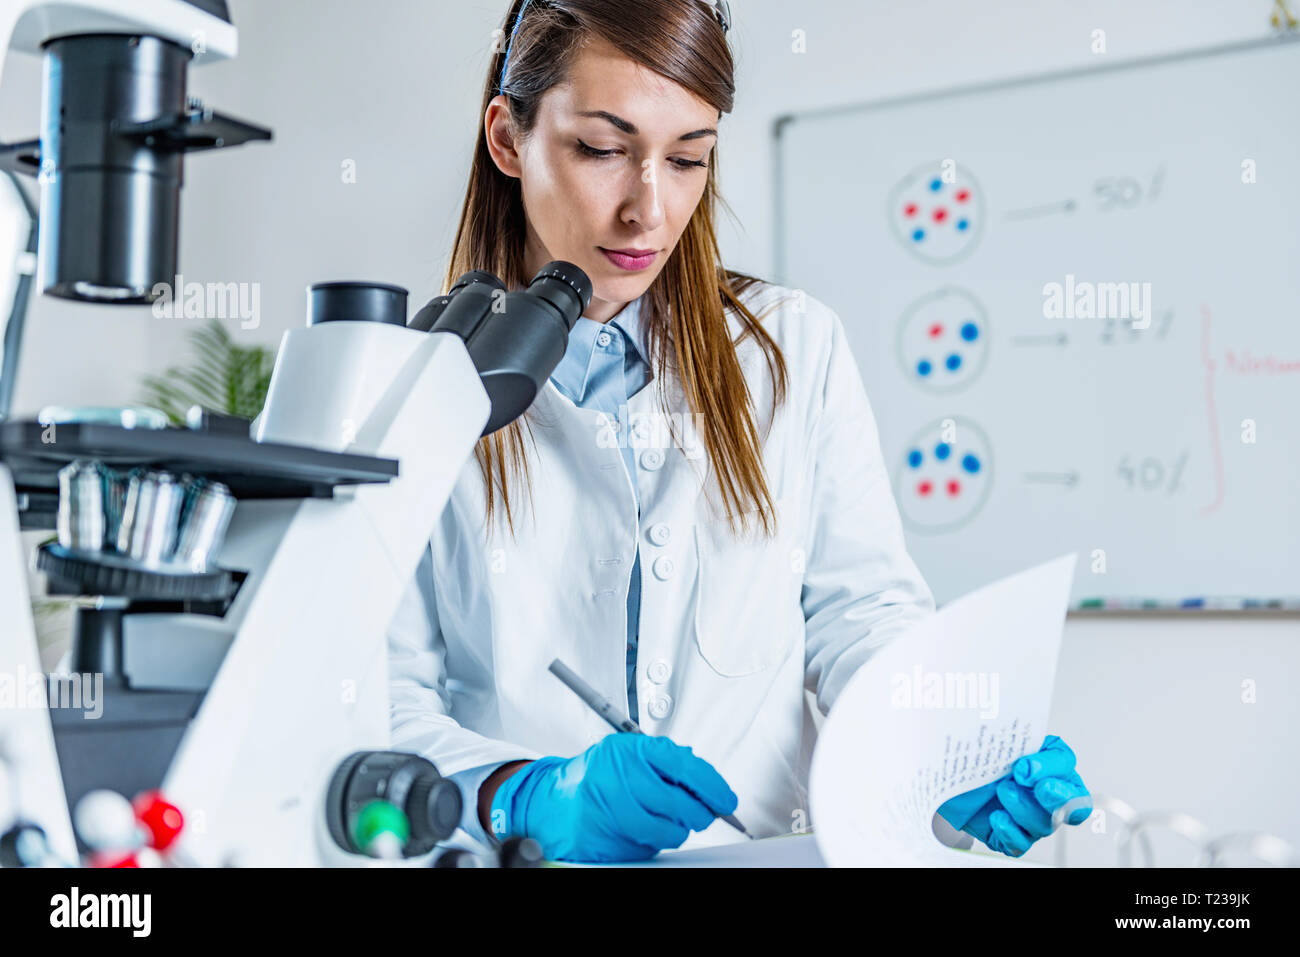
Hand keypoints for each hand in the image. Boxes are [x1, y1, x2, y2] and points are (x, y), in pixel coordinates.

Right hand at [489, 733, 738, 862]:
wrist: (550, 801)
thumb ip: (669, 764)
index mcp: (628, 751)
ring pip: (668, 831)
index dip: (713, 786)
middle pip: (680, 804)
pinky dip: (653, 842)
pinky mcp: (604, 839)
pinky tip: (642, 829)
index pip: (684, 767)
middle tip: (704, 814)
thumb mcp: (630, 755)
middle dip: (701, 813)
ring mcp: (609, 810)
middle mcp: (618, 777)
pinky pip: (648, 847)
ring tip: (668, 821)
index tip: (727, 800)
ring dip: (678, 831)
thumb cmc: (597, 776)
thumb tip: (711, 787)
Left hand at [937, 734, 1091, 856]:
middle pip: (1072, 805)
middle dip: (1058, 797)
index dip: (1052, 768)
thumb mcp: (995, 738)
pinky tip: (997, 818)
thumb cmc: (975, 756)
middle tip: (1039, 787)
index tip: (1026, 766)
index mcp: (1048, 763)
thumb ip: (1013, 737)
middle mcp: (1046, 795)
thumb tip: (1020, 742)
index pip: (1066, 765)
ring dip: (1024, 808)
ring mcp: (1031, 819)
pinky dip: (1011, 832)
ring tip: (1002, 791)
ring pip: (1044, 824)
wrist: (945, 777)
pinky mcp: (1012, 837)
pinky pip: (1021, 844)